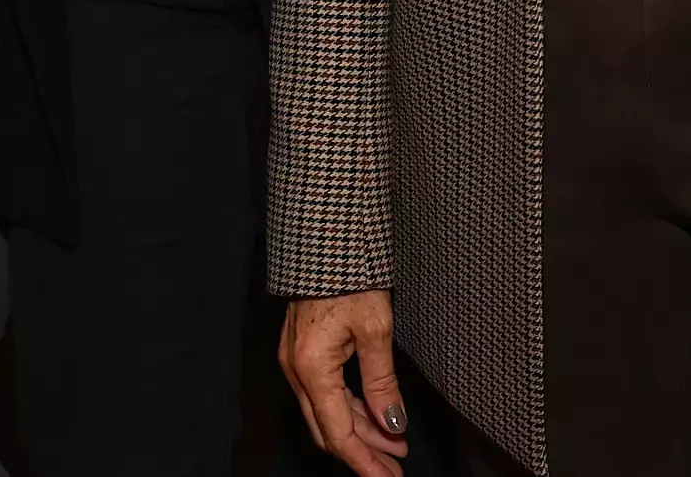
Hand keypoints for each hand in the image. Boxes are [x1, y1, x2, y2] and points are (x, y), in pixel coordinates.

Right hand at [281, 291, 409, 474]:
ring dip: (360, 432)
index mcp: (312, 368)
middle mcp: (296, 370)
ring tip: (395, 445)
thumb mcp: (376, 329)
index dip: (364, 462)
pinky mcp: (301, 352)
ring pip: (326, 413)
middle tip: (395, 469)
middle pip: (328, 429)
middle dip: (363, 453)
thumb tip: (393, 425)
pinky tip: (375, 416)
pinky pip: (324, 394)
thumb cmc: (350, 274)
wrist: (325, 237)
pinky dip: (350, 409)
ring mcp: (295, 361)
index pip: (338, 432)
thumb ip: (382, 383)